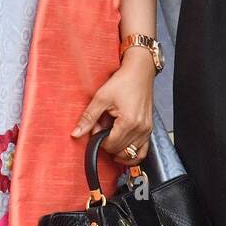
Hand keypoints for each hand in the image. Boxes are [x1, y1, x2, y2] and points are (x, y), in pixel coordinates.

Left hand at [71, 50, 155, 166]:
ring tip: (112, 133)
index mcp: (129, 122)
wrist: (140, 71)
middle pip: (119, 149)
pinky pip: (142, 151)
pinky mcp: (149, 128)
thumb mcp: (101, 97)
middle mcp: (140, 128)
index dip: (99, 138)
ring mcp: (146, 129)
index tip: (97, 126)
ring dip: (118, 147)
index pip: (110, 145)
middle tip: (103, 126)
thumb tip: (76, 133)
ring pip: (130, 153)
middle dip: (107, 141)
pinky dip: (132, 154)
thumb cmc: (124, 81)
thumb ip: (88, 117)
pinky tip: (122, 149)